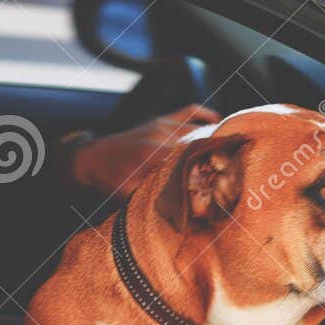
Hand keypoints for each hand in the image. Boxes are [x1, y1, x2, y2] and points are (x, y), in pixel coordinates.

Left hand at [65, 104, 220, 199]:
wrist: (87, 158)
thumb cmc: (108, 180)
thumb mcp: (129, 196)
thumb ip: (154, 200)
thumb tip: (182, 214)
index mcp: (154, 155)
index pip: (191, 160)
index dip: (210, 169)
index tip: (227, 179)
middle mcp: (161, 135)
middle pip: (199, 143)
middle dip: (217, 155)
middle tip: (236, 165)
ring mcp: (161, 124)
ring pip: (197, 128)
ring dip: (214, 137)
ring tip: (233, 148)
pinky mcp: (160, 119)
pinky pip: (188, 111)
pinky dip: (204, 114)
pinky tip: (217, 119)